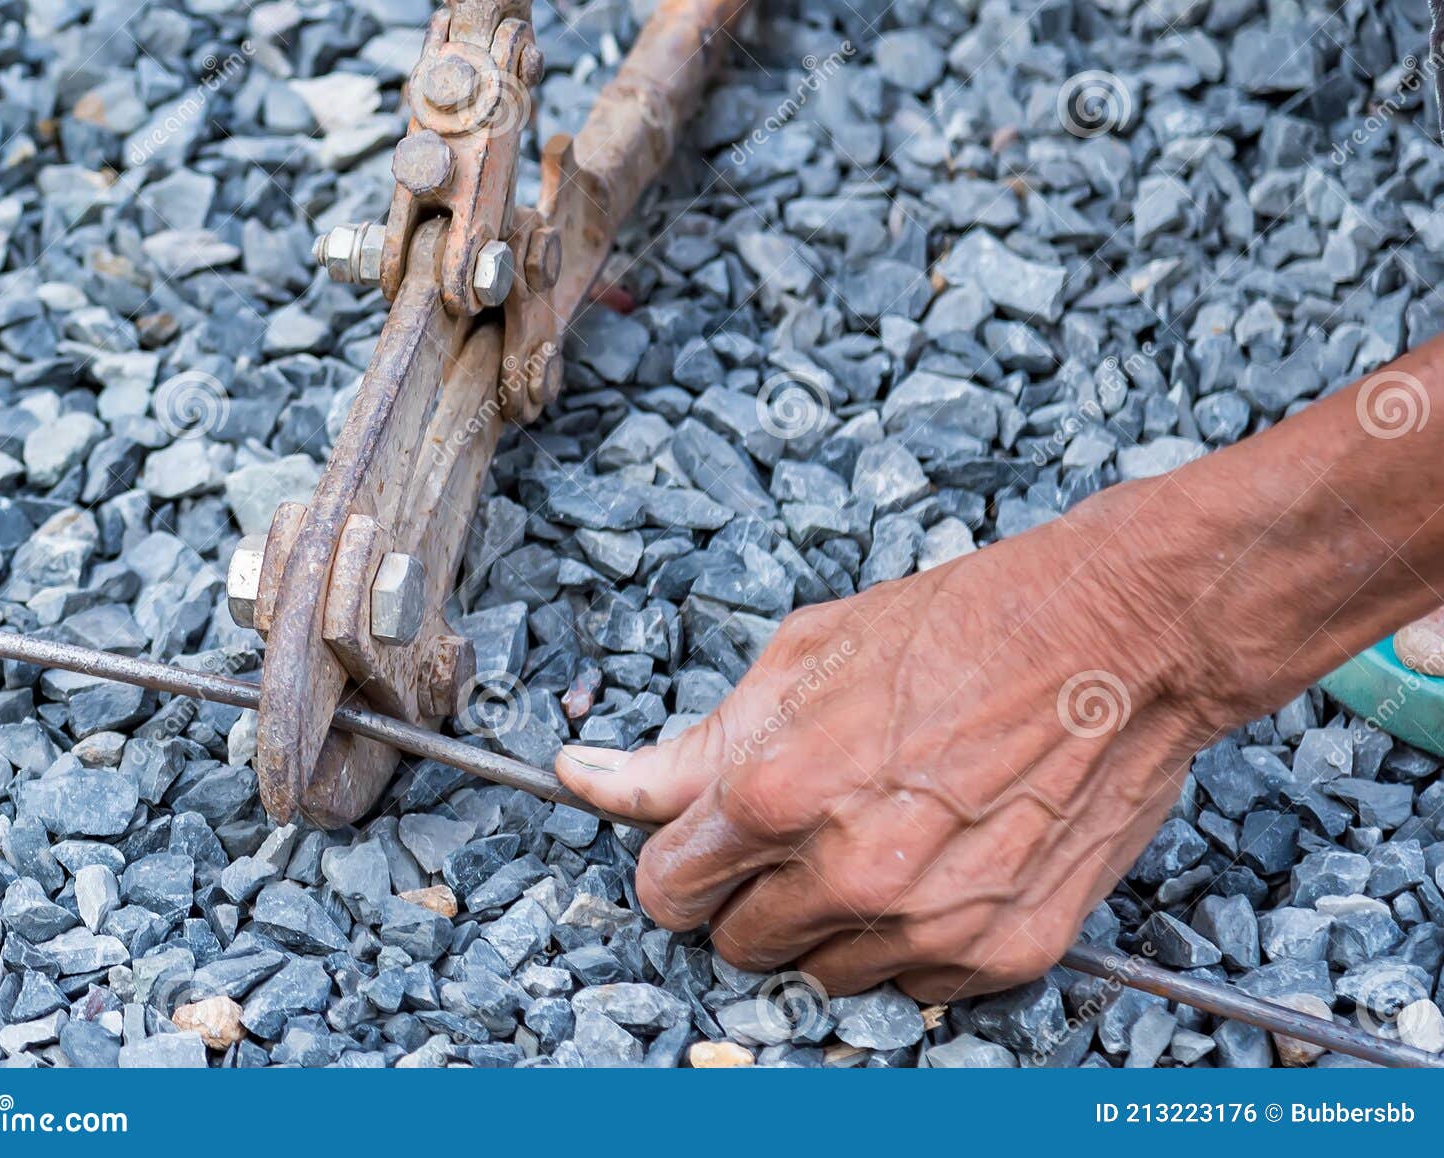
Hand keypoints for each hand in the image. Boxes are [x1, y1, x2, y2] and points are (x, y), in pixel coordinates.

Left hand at [557, 485, 1226, 1000]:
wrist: (1115, 635)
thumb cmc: (960, 627)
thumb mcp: (801, 659)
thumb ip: (691, 745)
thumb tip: (588, 779)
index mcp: (775, 795)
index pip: (666, 888)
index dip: (678, 863)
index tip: (700, 846)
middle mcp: (846, 874)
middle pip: (734, 945)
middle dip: (745, 896)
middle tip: (794, 836)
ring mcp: (928, 924)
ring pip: (818, 977)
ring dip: (824, 926)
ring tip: (873, 844)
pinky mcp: (1000, 952)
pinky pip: (909, 988)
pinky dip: (906, 943)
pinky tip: (934, 868)